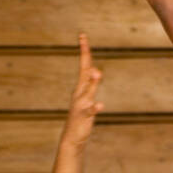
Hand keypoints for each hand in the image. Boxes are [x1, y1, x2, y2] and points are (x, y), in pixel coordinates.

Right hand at [62, 32, 102, 146]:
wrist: (72, 138)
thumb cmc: (81, 116)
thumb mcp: (87, 97)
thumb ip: (91, 84)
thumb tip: (96, 69)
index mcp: (81, 86)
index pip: (84, 65)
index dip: (84, 50)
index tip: (83, 35)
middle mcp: (79, 92)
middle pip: (83, 71)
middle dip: (84, 56)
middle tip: (84, 40)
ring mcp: (81, 104)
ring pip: (87, 91)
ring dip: (92, 83)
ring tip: (97, 72)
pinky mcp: (84, 117)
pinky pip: (89, 111)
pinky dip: (94, 108)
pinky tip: (100, 105)